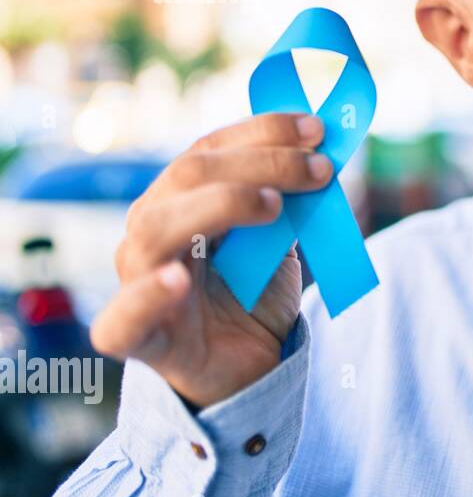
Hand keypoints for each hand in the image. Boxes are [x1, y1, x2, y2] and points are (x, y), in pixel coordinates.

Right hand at [90, 113, 333, 408]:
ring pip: (156, 228)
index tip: (318, 129)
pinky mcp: (140, 338)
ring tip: (273, 206)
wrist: (247, 367)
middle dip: (261, 163)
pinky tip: (178, 280)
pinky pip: (122, 319)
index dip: (263, 132)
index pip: (210, 149)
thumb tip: (326, 154)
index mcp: (181, 199)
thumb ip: (292, 202)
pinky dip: (147, 295)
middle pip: (189, 176)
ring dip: (220, 205)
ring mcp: (137, 280)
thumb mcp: (279, 241)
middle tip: (319, 170)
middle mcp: (152, 230)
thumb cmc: (253, 296)